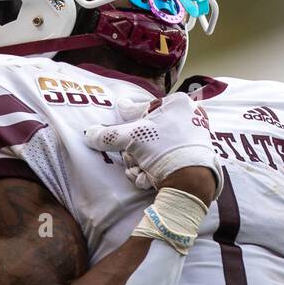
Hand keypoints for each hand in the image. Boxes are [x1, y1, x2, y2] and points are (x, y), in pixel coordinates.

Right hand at [84, 93, 221, 200]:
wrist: (193, 181)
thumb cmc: (164, 149)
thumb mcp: (132, 139)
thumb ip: (108, 135)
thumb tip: (90, 133)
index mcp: (177, 103)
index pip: (141, 107)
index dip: (127, 111)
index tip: (121, 107)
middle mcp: (187, 117)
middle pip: (145, 133)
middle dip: (133, 150)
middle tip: (130, 156)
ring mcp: (192, 138)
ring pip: (153, 149)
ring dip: (141, 163)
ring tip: (142, 170)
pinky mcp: (193, 157)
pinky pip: (165, 159)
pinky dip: (154, 170)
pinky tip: (151, 178)